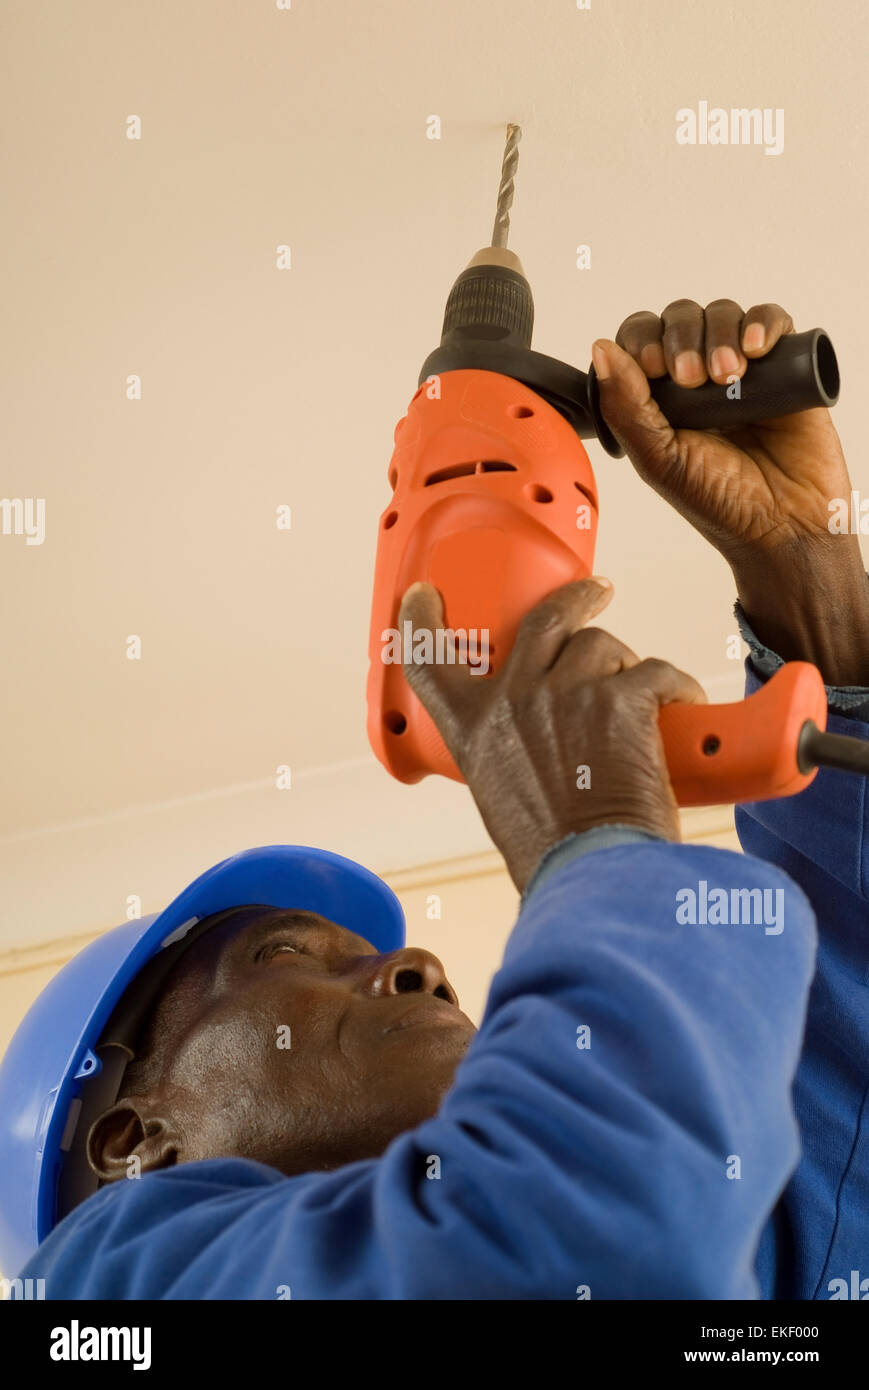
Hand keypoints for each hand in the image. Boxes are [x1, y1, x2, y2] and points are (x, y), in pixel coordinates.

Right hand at [398, 576, 705, 892]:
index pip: (430, 659)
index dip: (422, 620)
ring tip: (648, 700)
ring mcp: (568, 692)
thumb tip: (543, 740)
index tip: (427, 596)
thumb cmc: (551, 853)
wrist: (594, 877)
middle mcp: (514, 698)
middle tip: (597, 594)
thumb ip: (509, 750)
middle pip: (545, 620)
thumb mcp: (499, 795)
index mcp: (473, 727)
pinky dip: (677, 690)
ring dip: (628, 668)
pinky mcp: (622, 699)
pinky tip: (683, 708)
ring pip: (605, 647)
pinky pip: (658, 674)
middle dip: (575, 599)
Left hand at [591, 300, 868, 684]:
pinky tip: (758, 350)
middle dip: (681, 338)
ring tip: (728, 375)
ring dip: (720, 334)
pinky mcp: (784, 366)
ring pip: (722, 314)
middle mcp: (698, 377)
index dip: (642, 341)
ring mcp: (741, 368)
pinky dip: (763, 324)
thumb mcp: (660, 460)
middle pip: (680, 318)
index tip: (652, 367)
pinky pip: (771, 322)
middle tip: (691, 378)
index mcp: (659, 398)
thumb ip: (627, 408)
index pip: (640, 340)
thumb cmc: (722, 502)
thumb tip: (601, 350)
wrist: (785, 524)